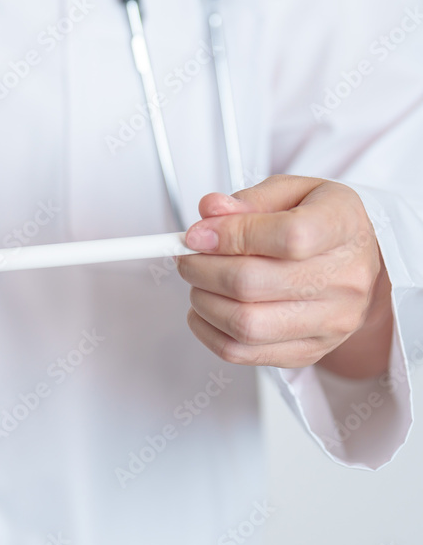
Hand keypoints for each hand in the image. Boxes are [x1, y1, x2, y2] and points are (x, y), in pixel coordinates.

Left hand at [177, 175, 392, 374]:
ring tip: (199, 280)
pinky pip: (241, 352)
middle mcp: (344, 280)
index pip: (288, 236)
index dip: (231, 235)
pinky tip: (206, 307)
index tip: (198, 234)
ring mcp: (329, 322)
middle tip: (188, 256)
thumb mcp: (292, 192)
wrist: (357, 264)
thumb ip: (249, 200)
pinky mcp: (308, 351)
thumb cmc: (320, 223)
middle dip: (201, 269)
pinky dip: (207, 330)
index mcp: (343, 227)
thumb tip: (211, 211)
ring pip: (244, 324)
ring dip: (202, 301)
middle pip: (251, 283)